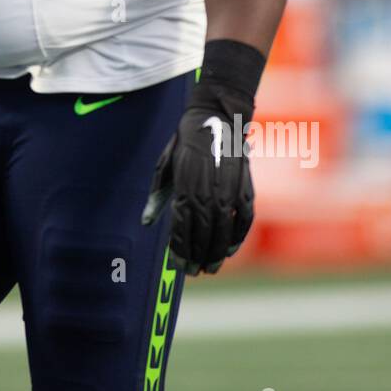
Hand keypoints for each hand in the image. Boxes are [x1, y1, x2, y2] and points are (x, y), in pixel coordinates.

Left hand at [141, 86, 254, 275]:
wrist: (214, 118)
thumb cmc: (185, 144)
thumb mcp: (165, 168)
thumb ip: (157, 196)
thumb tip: (146, 221)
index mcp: (184, 190)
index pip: (181, 229)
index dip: (181, 250)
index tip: (179, 265)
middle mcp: (206, 194)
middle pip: (202, 235)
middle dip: (198, 257)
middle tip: (196, 271)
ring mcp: (227, 192)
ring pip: (223, 231)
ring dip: (217, 253)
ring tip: (211, 267)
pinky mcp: (245, 188)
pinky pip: (243, 219)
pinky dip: (238, 236)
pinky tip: (230, 249)